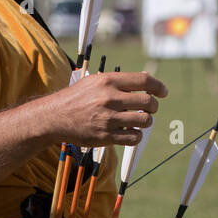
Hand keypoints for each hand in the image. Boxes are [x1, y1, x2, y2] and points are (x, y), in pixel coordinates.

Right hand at [44, 70, 167, 146]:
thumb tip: (147, 80)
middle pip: (148, 102)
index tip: (163, 92)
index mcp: (108, 81)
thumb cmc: (76, 98)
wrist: (54, 117)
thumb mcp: (95, 81)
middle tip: (149, 109)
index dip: (158, 86)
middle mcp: (109, 99)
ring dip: (146, 121)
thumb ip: (119, 81)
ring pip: (144, 121)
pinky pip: (133, 137)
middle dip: (153, 107)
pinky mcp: (105, 136)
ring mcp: (108, 119)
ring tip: (139, 120)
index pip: (144, 81)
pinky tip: (131, 132)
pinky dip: (137, 135)